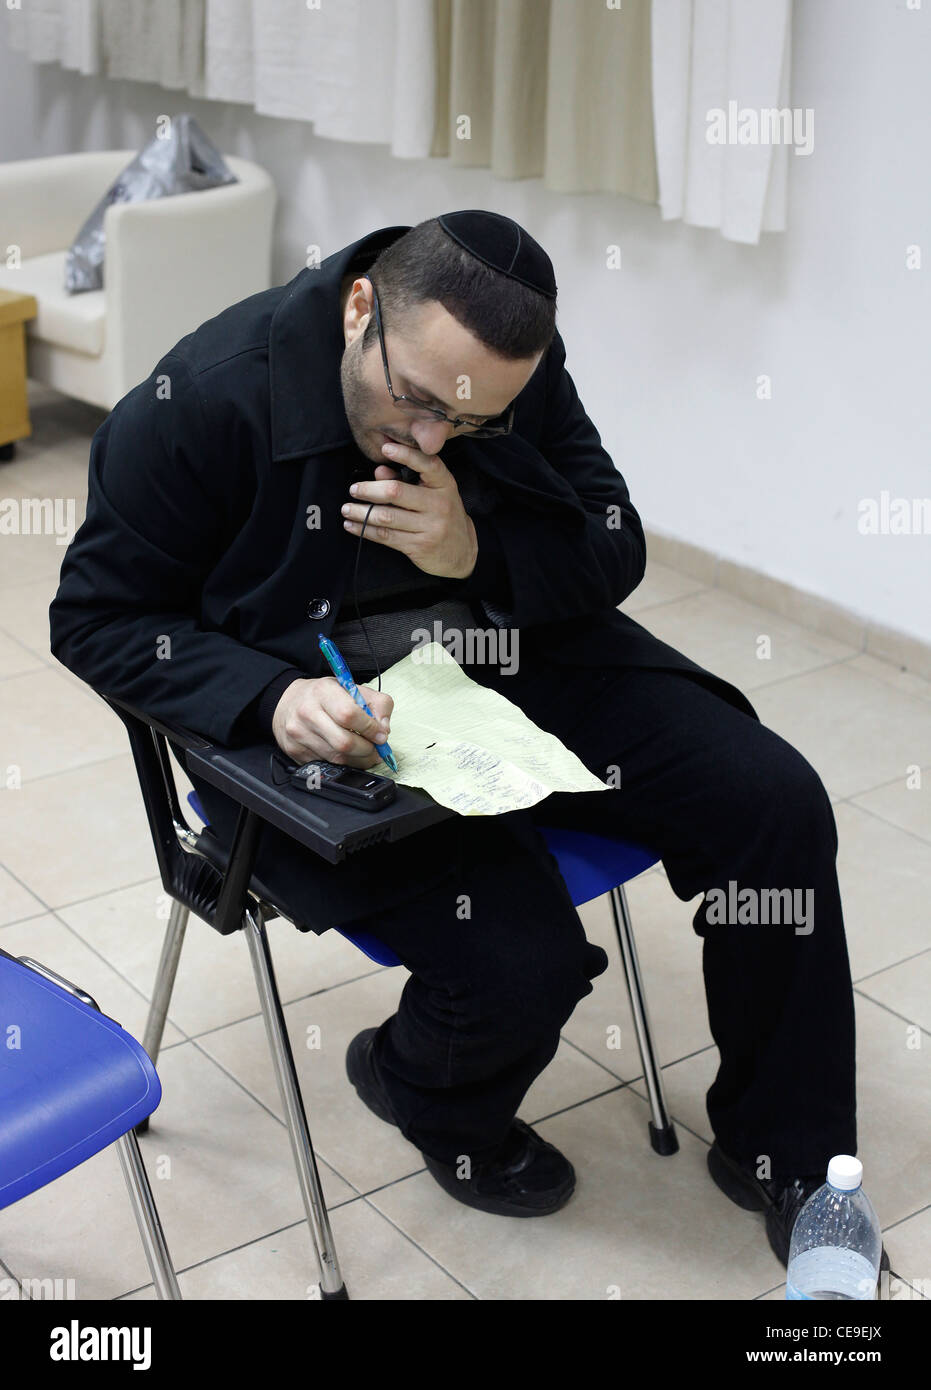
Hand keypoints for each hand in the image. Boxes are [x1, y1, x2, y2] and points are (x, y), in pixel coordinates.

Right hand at [272, 676, 393, 766]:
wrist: (288, 702)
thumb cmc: (323, 696)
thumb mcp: (352, 688)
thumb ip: (377, 703)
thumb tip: (384, 730)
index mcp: (323, 692)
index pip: (349, 715)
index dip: (370, 728)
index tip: (381, 735)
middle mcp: (307, 713)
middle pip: (344, 742)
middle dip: (367, 749)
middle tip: (375, 748)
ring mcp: (299, 734)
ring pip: (337, 758)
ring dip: (358, 759)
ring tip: (364, 751)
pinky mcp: (296, 751)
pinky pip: (327, 765)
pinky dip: (344, 763)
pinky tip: (348, 755)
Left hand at [340, 441, 477, 578]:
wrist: (462, 552)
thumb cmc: (444, 516)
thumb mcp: (434, 493)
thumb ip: (408, 479)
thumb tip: (379, 470)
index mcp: (445, 485)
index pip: (427, 464)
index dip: (406, 454)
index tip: (385, 447)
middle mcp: (439, 504)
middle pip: (396, 493)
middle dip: (370, 490)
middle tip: (353, 489)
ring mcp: (430, 527)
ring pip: (387, 517)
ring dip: (362, 512)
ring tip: (346, 509)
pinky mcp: (419, 546)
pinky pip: (387, 536)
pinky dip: (365, 530)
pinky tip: (352, 525)